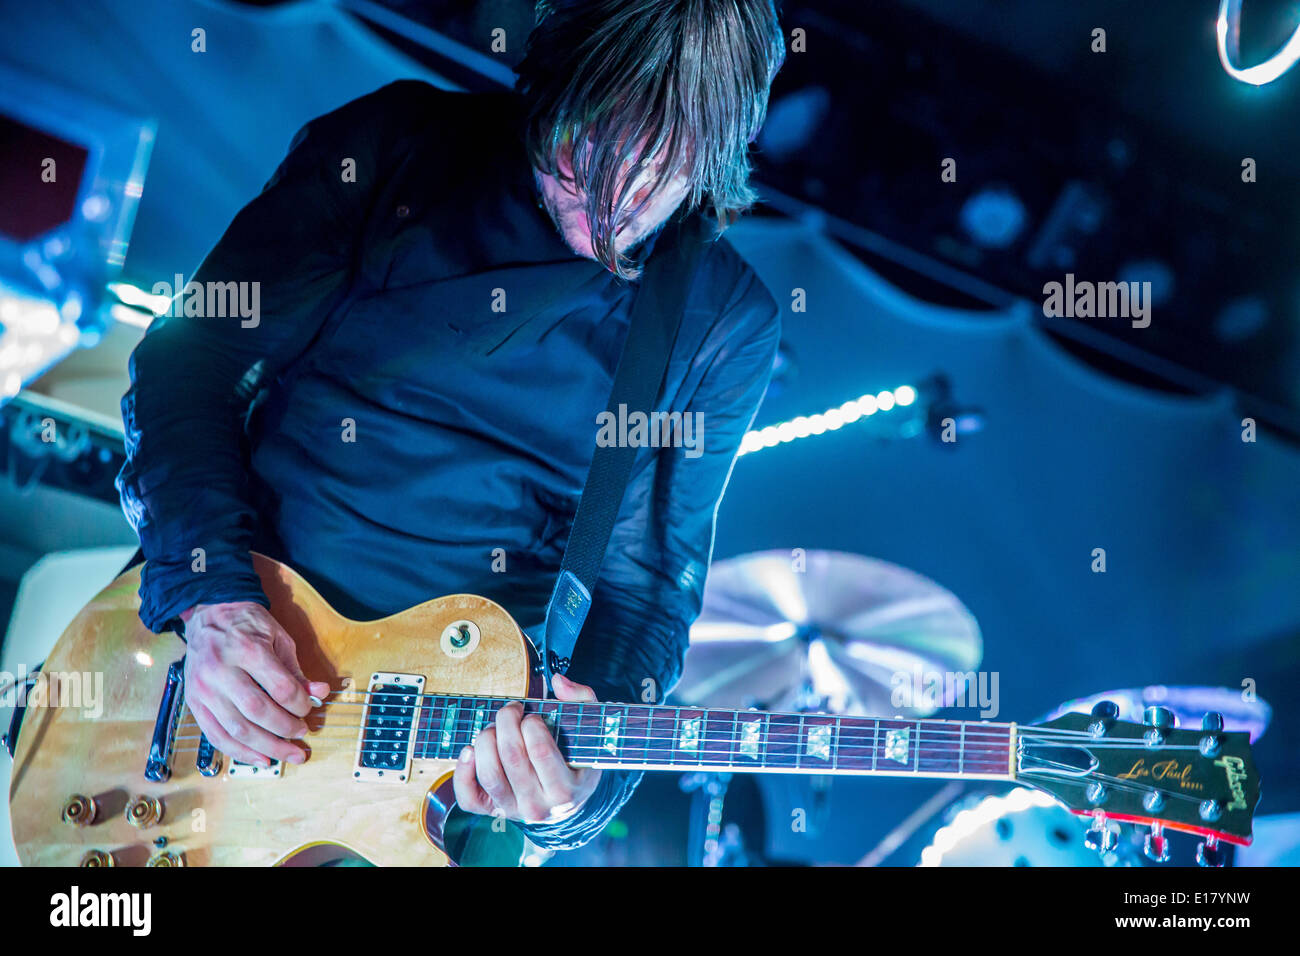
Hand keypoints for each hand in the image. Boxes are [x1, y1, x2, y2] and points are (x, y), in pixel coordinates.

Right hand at [182, 601, 330, 767]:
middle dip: (286, 729)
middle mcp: (221, 671)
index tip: (309, 709)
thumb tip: (319, 693)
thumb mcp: (277, 638)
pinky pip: (216, 736)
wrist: (207, 615)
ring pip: (237, 729)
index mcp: (247, 649)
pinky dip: (239, 752)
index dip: (300, 704)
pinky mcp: (194, 703)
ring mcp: (204, 689)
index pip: (280, 688)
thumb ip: (295, 670)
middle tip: (303, 733)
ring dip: (267, 747)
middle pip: (258, 711)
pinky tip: (260, 758)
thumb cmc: (246, 624)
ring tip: (288, 753)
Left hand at [453, 673, 601, 824]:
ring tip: (495, 728)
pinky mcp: (493, 810)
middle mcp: (538, 806)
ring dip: (486, 740)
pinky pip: (468, 796)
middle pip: (511, 756)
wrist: (569, 801)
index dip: (531, 724)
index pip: (540, 750)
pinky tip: (470, 750)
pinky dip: (462, 771)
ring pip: (489, 773)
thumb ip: (582, 699)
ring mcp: (514, 810)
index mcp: (565, 790)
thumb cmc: (577, 761)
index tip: (533, 716)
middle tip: (512, 711)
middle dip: (507, 722)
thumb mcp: (590, 732)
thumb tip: (558, 681)